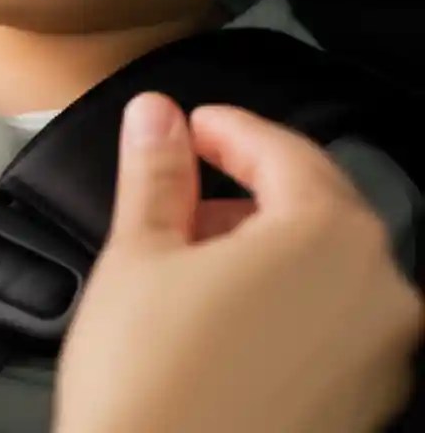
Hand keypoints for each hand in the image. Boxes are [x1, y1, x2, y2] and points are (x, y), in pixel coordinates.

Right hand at [55, 93, 422, 432]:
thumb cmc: (149, 393)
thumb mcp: (138, 255)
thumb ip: (155, 172)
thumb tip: (155, 119)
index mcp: (328, 239)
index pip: (283, 150)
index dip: (225, 129)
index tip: (189, 127)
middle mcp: (379, 292)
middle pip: (317, 205)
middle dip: (246, 186)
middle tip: (183, 188)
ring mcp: (382, 354)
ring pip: (329, 265)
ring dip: (266, 244)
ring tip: (192, 260)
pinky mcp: (366, 402)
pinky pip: (335, 321)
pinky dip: (286, 299)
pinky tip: (224, 315)